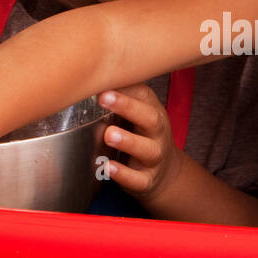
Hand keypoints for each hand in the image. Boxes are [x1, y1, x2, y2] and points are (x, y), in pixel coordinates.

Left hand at [96, 84, 182, 204]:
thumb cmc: (143, 135)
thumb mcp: (138, 113)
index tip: (103, 81)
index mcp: (153, 112)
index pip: (144, 95)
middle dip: (128, 107)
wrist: (164, 172)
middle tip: (103, 98)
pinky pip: (139, 179)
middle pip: (150, 118)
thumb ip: (121, 97)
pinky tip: (109, 167)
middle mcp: (157, 133)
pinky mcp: (147, 181)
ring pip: (148, 150)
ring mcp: (154, 158)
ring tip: (109, 134)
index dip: (125, 88)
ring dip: (128, 141)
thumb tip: (92, 76)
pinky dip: (124, 175)